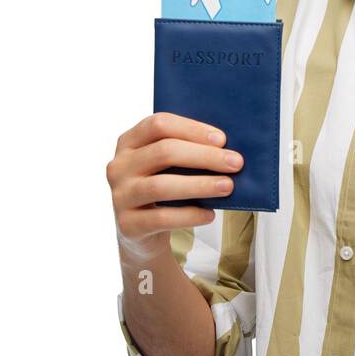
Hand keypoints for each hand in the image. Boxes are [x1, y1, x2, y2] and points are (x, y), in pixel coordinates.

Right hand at [106, 112, 243, 259]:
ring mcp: (120, 196)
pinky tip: (210, 214)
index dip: (192, 129)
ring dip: (200, 184)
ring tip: (228, 186)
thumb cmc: (163, 186)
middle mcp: (119, 166)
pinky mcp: (127, 224)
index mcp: (129, 142)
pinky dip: (189, 215)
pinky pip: (161, 218)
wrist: (140, 231)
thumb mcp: (168, 165)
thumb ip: (187, 151)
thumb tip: (229, 148)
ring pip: (161, 186)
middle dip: (205, 156)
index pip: (158, 124)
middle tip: (236, 163)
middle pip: (163, 152)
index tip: (222, 139)